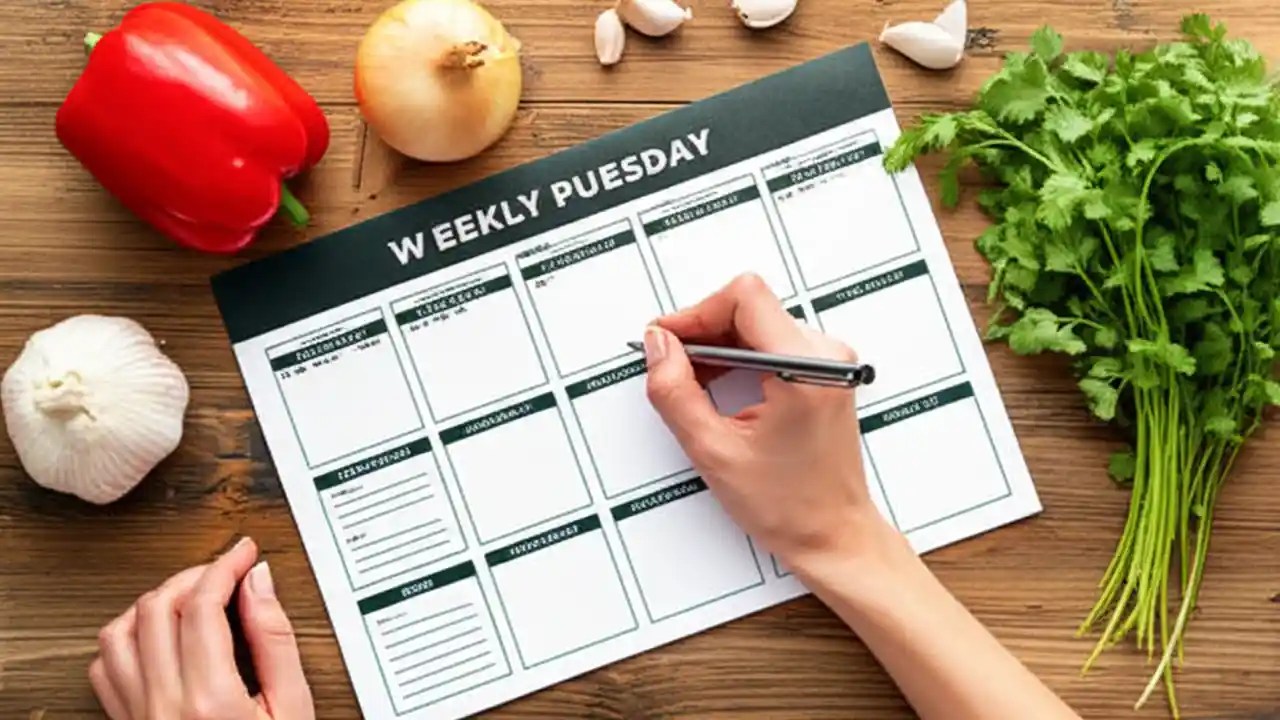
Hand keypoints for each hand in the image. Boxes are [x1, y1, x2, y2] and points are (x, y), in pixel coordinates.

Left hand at [89, 538, 314, 719]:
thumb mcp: (294, 708)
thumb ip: (276, 641)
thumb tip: (260, 584)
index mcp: (210, 698)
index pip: (203, 602)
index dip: (224, 564)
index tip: (242, 552)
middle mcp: (164, 705)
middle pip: (159, 606)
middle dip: (195, 575)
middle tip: (225, 570)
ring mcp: (139, 717)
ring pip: (121, 631)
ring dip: (155, 601)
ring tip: (190, 597)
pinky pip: (104, 668)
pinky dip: (126, 638)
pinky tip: (156, 636)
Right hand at [643, 274, 900, 574]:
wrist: (834, 536)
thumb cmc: (790, 507)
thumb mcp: (714, 452)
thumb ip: (675, 392)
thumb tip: (658, 346)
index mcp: (805, 369)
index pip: (745, 297)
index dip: (695, 313)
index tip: (666, 338)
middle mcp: (825, 356)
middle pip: (749, 307)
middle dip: (702, 331)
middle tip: (669, 365)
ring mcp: (828, 363)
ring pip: (757, 322)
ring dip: (718, 346)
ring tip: (692, 383)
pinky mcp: (823, 373)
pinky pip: (771, 342)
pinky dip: (737, 357)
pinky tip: (717, 386)